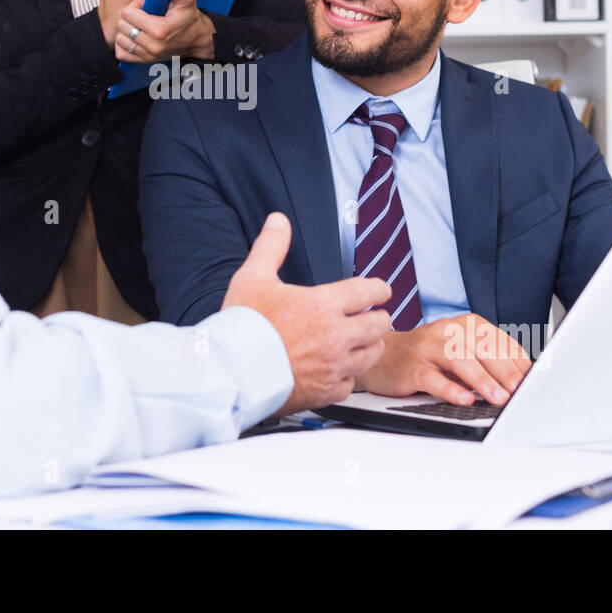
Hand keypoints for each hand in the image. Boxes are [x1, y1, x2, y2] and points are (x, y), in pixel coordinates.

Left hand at [114, 0, 215, 62]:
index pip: (128, 13)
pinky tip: (134, 36)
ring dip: (126, 30)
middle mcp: (152, 45)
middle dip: (129, 17)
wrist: (196, 38)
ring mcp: (148, 55)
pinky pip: (121, 53)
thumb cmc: (189, 17)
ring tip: (138, 25)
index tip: (144, 6)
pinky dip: (124, 44)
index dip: (134, 6)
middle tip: (141, 15)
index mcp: (159, 30)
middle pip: (121, 25)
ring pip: (120, 39)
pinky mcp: (144, 62)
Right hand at [222, 212, 391, 415]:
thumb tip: (278, 221)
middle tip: (374, 316)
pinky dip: (349, 376)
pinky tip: (340, 371)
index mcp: (323, 305)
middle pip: (379, 324)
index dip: (379, 289)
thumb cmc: (242, 326)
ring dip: (371, 345)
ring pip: (371, 355)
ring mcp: (333, 366)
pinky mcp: (325, 391)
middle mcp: (335, 336)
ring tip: (364, 341)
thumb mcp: (253, 277)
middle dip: (379, 317)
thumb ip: (271, 246)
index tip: (381, 290)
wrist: (231, 372)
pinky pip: (351, 384)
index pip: (368, 292)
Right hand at [357, 312, 532, 404]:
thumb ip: (489, 364)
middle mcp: (447, 330)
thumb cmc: (429, 357)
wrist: (383, 356)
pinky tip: (463, 399)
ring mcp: (426, 346)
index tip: (533, 383)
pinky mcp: (409, 365)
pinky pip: (431, 376)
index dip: (518, 363)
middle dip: (504, 371)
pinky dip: (448, 388)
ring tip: (498, 398)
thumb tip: (522, 384)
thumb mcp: (463, 354)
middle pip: (481, 348)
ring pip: (458, 358)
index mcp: (466, 325)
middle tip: (520, 392)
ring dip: (481, 379)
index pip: (499, 342)